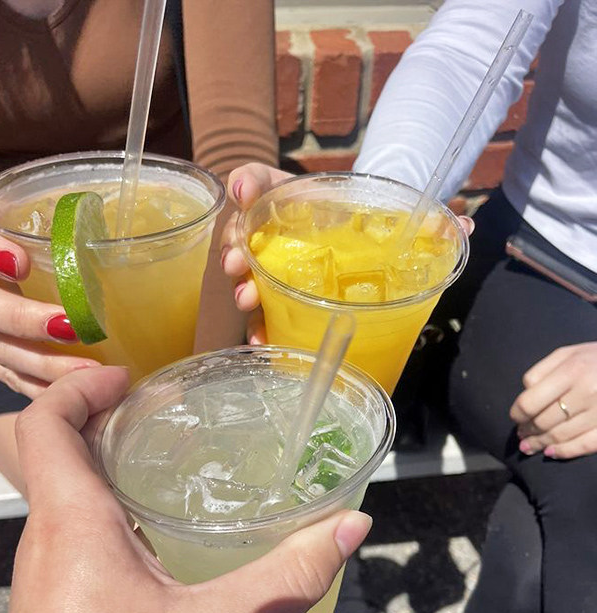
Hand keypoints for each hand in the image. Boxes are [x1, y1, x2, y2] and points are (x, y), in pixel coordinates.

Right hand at [0, 207, 98, 397]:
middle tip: (71, 327)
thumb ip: (73, 218)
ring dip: (43, 363)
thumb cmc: (42, 239)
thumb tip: (125, 235)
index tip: (21, 263)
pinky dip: (44, 387)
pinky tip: (77, 392)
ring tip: (88, 371)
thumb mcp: (52, 218)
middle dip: (23, 319)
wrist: (7, 272)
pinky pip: (11, 377)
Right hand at [220, 163, 474, 344]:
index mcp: (296, 200)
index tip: (245, 193)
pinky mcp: (283, 302)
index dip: (249, 184)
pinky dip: (259, 328)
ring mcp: (276, 268)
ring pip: (247, 275)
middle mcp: (278, 233)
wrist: (371, 249)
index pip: (260, 181)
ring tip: (249, 300)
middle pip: (243, 233)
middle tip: (240, 262)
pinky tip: (264, 342)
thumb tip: (465, 228)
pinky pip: (263, 314)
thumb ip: (425, 221)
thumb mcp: (395, 216)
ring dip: (243, 287)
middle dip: (236, 248)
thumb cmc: (373, 226)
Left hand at [511, 343, 596, 458]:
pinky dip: (565, 452)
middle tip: (522, 434)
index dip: (517, 414)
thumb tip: (524, 396)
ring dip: (540, 444)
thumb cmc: (595, 359)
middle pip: (543, 422)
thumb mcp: (568, 354)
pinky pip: (585, 444)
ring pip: (560, 436)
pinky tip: (550, 453)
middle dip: (528, 431)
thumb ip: (541, 372)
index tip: (516, 418)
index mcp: (571, 371)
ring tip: (529, 446)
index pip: (530, 402)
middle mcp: (586, 392)